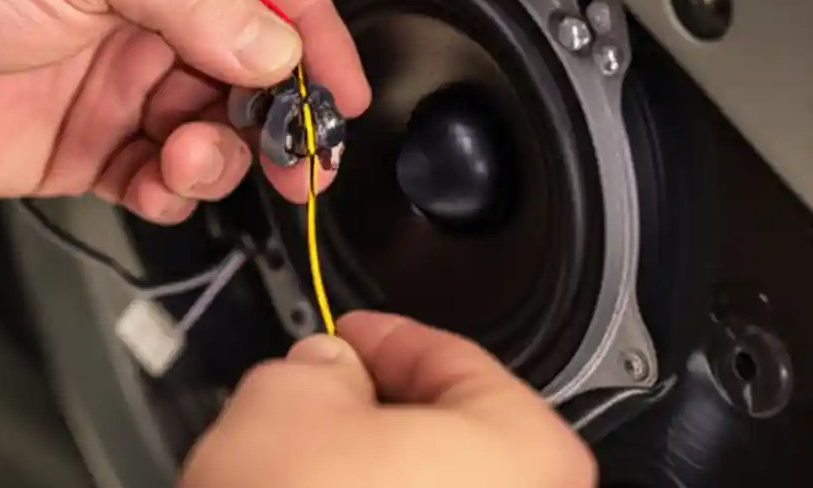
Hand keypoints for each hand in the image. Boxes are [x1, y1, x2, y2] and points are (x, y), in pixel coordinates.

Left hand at [0, 0, 368, 218]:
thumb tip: (274, 46)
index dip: (317, 35)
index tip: (345, 88)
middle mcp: (152, 13)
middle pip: (257, 69)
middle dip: (286, 115)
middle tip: (303, 155)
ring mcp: (123, 83)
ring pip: (216, 132)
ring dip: (225, 156)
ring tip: (194, 156)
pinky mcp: (90, 146)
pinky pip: (160, 179)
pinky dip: (172, 192)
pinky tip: (155, 180)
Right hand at [182, 312, 596, 487]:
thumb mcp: (286, 403)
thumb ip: (317, 365)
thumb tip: (324, 368)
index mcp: (526, 450)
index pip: (456, 361)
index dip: (385, 339)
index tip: (346, 339)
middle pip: (449, 442)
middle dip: (375, 420)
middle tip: (316, 404)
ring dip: (370, 481)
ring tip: (298, 476)